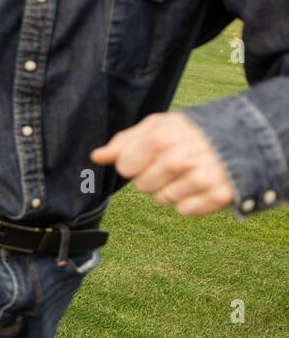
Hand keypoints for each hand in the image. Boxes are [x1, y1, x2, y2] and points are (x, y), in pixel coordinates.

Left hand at [91, 112, 235, 215]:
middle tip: (170, 165)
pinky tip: (200, 185)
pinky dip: (189, 202)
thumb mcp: (157, 126)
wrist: (241, 138)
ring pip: (163, 200)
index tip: (147, 156)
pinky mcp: (219, 196)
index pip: (125, 167)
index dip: (132, 164)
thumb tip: (96, 157)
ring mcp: (203, 178)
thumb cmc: (189, 133)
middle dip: (151, 178)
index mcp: (163, 136)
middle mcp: (182, 158)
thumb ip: (124, 141)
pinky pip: (185, 211)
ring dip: (170, 191)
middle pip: (142, 187)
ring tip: (187, 174)